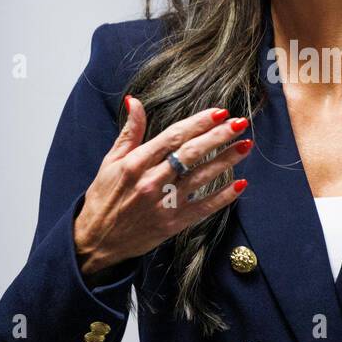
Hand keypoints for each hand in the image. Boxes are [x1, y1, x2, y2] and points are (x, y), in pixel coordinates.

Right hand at [72, 96, 251, 277]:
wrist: (96, 241)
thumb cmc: (104, 198)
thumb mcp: (110, 161)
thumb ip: (129, 132)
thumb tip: (135, 100)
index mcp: (135, 164)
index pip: (173, 136)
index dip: (198, 123)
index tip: (219, 111)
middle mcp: (151, 182)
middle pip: (191, 154)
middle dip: (218, 136)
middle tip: (239, 122)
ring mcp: (163, 204)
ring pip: (201, 178)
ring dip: (226, 160)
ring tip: (245, 145)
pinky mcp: (173, 224)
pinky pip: (203, 208)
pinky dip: (223, 197)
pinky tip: (240, 184)